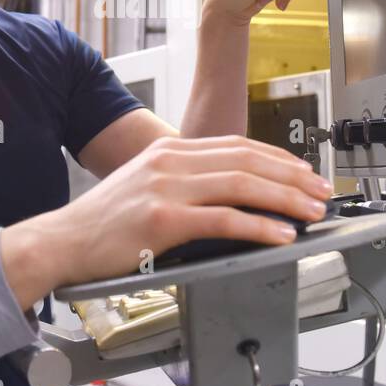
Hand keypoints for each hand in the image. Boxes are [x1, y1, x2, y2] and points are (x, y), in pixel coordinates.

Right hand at [0, 135, 332, 305]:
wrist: (64, 240)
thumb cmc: (106, 221)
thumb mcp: (149, 186)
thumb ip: (187, 182)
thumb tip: (234, 193)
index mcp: (170, 150)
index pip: (238, 146)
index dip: (278, 158)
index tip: (305, 173)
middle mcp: (171, 161)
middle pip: (247, 160)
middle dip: (292, 177)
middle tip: (321, 192)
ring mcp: (166, 188)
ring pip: (241, 185)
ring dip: (284, 199)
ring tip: (310, 212)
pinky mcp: (163, 220)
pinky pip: (222, 220)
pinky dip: (258, 226)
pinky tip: (279, 234)